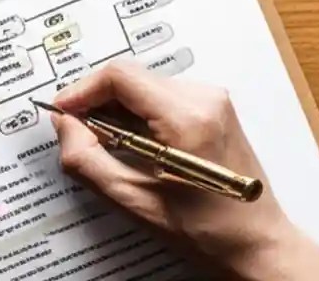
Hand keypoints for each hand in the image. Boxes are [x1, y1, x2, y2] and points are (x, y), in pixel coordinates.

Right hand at [51, 61, 318, 280]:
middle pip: (131, 78)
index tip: (63, 112)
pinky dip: (139, 114)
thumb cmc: (208, 231)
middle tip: (80, 136)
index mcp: (188, 117)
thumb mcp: (136, 202)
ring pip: (144, 86)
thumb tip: (65, 125)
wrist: (256, 243)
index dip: (82, 90)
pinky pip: (162, 96)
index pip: (120, 76)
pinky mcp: (214, 107)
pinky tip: (136, 146)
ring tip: (111, 148)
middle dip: (97, 102)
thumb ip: (89, 161)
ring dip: (118, 110)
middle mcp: (205, 98)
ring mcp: (213, 99)